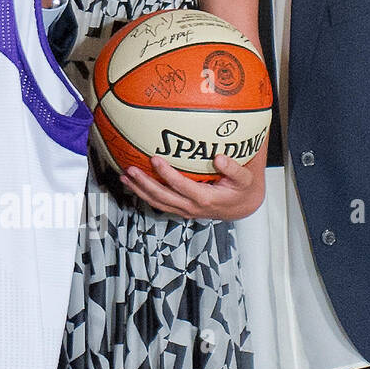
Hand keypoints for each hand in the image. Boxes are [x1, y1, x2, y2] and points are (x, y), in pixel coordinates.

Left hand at [120, 153, 262, 220]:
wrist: (242, 207)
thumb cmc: (242, 189)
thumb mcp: (245, 179)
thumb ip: (234, 169)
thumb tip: (219, 158)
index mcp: (206, 198)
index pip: (182, 186)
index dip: (167, 174)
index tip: (155, 159)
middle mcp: (192, 207)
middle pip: (163, 197)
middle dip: (145, 184)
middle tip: (130, 169)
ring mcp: (184, 210)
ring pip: (157, 202)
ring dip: (139, 190)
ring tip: (124, 176)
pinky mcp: (180, 209)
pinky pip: (159, 202)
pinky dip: (144, 193)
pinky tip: (133, 183)